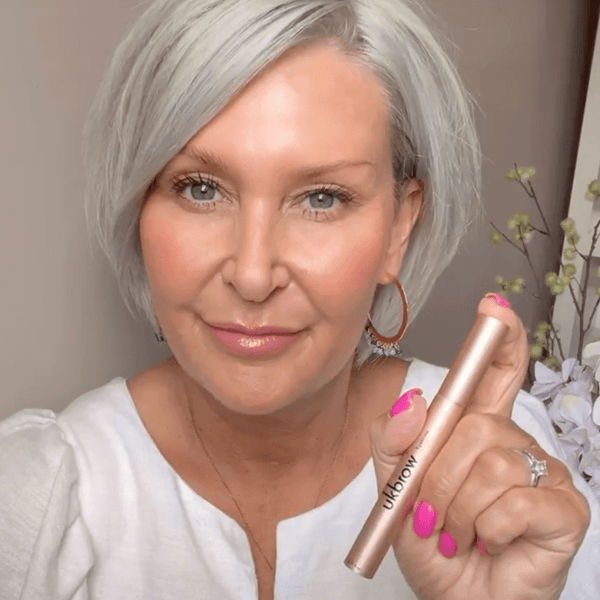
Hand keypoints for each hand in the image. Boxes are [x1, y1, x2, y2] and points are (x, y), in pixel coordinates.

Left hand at [369, 294, 590, 599]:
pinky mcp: (565, 508)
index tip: (494, 307)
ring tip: (461, 531)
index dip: (496, 339)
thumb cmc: (432, 544)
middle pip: (473, 425)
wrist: (456, 599)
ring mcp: (543, 472)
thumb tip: (412, 400)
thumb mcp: (395, 489)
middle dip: (437, 474)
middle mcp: (513, 441)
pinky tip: (491, 541)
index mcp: (475, 430)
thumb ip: (394, 441)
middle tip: (433, 512)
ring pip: (490, 463)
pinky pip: (513, 501)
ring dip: (459, 507)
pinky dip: (486, 528)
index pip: (492, 374)